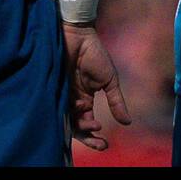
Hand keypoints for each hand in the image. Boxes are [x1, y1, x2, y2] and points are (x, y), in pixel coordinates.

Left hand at [62, 23, 130, 150]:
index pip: (88, 123)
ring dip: (81, 128)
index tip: (105, 144)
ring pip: (68, 120)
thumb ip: (116, 101)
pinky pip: (58, 107)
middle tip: (99, 144)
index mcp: (85, 99)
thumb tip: (127, 122)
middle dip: (88, 138)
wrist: (78, 35)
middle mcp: (72, 100)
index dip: (94, 136)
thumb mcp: (110, 80)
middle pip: (76, 126)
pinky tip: (81, 108)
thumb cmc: (95, 54)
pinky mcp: (53, 88)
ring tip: (93, 124)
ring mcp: (62, 94)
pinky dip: (70, 113)